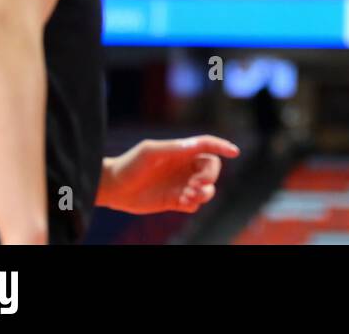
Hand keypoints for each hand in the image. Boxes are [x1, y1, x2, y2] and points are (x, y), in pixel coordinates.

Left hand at [98, 136, 239, 214]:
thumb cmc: (130, 165)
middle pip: (212, 169)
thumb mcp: (150, 152)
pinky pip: (194, 204)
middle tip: (196, 184)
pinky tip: (182, 202)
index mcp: (181, 151)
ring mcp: (180, 184)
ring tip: (189, 195)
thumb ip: (173, 148)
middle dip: (210, 177)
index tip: (235, 152)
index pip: (207, 145)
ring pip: (207, 188)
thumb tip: (195, 145)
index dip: (222, 147)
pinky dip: (194, 204)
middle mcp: (184, 167)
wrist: (113, 188)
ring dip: (205, 193)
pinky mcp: (175, 200)